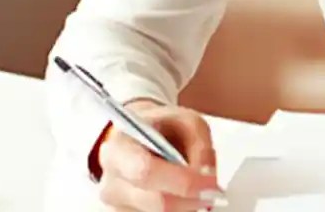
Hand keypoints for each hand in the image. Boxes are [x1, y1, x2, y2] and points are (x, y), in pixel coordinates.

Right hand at [95, 100, 225, 211]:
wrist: (140, 140)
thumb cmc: (161, 130)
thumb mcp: (186, 122)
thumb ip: (200, 146)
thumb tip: (207, 176)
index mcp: (119, 148)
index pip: (146, 171)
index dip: (183, 182)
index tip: (210, 184)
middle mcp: (111, 180)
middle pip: (155, 202)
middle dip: (191, 199)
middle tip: (212, 193)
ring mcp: (116, 205)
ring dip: (185, 205)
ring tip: (193, 188)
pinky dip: (178, 210)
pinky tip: (180, 196)